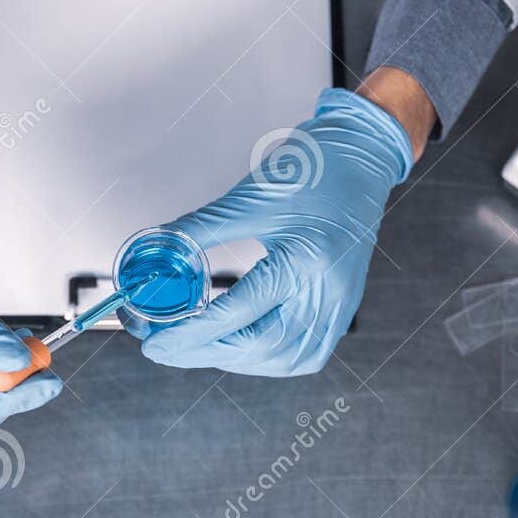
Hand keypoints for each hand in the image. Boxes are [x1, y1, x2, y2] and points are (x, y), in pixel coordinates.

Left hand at [141, 81, 425, 376]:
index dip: (190, 335)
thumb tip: (157, 253)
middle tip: (163, 345)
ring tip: (195, 344)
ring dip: (233, 359)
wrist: (361, 157)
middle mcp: (328, 293)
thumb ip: (197, 232)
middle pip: (259, 348)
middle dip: (203, 352)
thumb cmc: (316, 169)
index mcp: (306, 262)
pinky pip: (300, 353)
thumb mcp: (247, 198)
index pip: (238, 316)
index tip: (155, 343)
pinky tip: (237, 344)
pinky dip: (264, 356)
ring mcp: (339, 306)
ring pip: (281, 360)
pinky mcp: (340, 310)